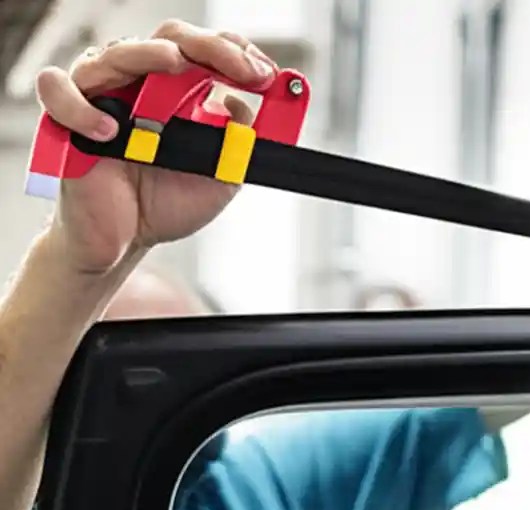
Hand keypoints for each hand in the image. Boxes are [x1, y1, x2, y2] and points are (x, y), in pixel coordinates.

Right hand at [35, 20, 278, 274]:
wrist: (124, 242)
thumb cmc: (161, 204)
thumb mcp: (219, 177)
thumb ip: (239, 146)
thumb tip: (247, 111)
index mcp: (177, 93)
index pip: (205, 51)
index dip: (236, 53)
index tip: (265, 75)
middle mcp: (139, 86)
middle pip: (168, 40)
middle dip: (209, 46)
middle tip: (242, 68)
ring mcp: (102, 98)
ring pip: (113, 54)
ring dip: (146, 54)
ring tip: (175, 64)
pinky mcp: (64, 120)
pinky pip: (58, 90)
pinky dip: (80, 104)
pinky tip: (109, 129)